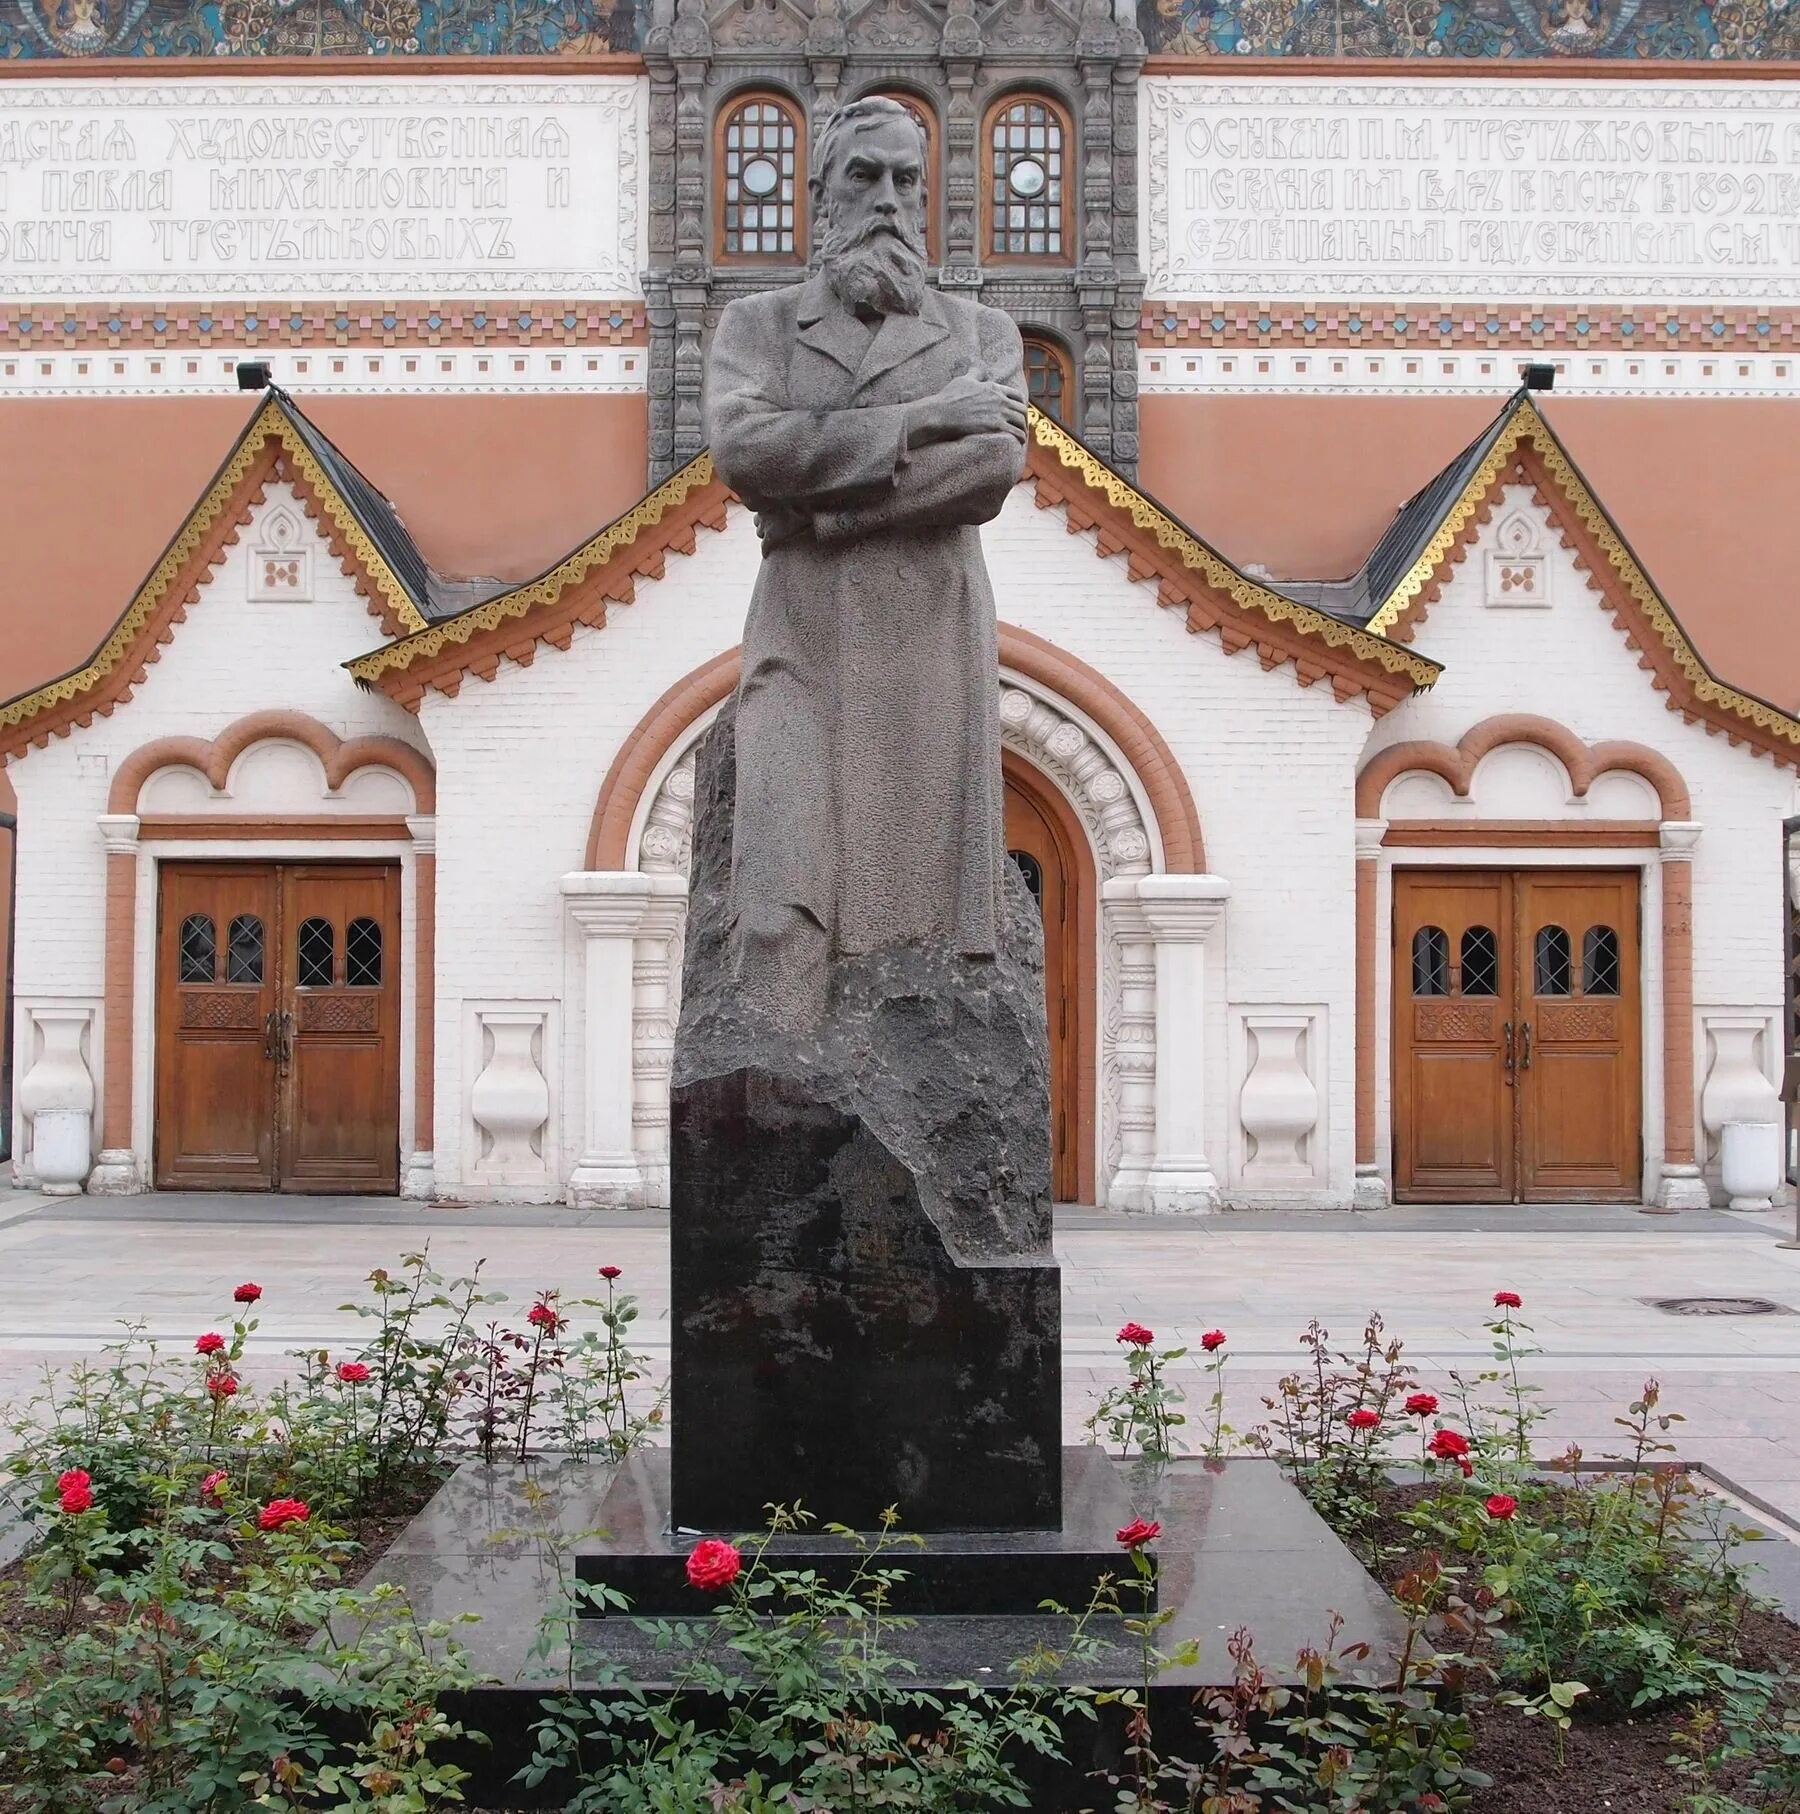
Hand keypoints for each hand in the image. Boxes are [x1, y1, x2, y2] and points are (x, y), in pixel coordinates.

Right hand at [905, 374, 1027, 447]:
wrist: (942, 412)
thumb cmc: (950, 397)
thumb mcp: (964, 380)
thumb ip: (975, 372)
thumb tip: (978, 363)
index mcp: (994, 387)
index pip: (1016, 395)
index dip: (1021, 404)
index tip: (1020, 411)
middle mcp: (999, 399)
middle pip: (1021, 408)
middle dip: (1024, 418)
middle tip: (1023, 426)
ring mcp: (999, 412)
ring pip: (1020, 421)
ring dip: (1024, 429)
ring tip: (1023, 437)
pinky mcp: (996, 425)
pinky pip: (1015, 432)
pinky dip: (1020, 437)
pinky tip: (1020, 442)